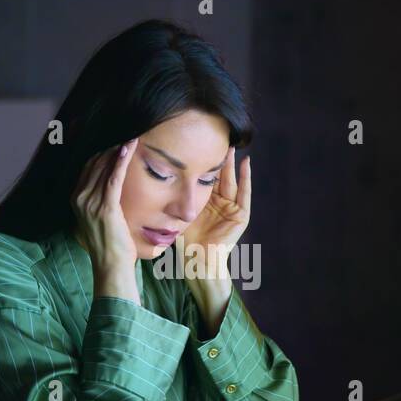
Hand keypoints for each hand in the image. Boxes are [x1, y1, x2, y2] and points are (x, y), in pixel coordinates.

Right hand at [72, 138, 140, 301]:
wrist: (110, 265)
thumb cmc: (109, 244)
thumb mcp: (97, 219)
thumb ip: (98, 202)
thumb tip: (109, 189)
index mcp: (75, 200)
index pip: (87, 168)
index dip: (102, 154)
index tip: (116, 144)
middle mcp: (79, 199)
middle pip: (94, 164)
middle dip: (110, 149)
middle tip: (127, 138)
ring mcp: (90, 203)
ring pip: (104, 168)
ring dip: (118, 151)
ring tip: (131, 139)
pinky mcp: (105, 208)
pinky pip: (113, 178)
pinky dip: (121, 161)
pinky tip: (129, 148)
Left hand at [181, 146, 250, 260]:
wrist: (197, 262)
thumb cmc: (185, 243)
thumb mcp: (177, 213)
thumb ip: (170, 199)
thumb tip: (153, 178)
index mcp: (205, 202)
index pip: (204, 177)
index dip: (202, 162)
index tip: (197, 143)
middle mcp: (219, 203)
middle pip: (219, 176)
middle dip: (218, 158)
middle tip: (216, 138)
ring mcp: (231, 209)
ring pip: (231, 181)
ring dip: (231, 163)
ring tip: (230, 146)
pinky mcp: (241, 215)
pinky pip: (245, 193)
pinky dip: (246, 178)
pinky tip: (246, 163)